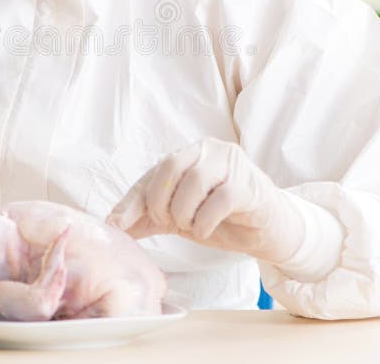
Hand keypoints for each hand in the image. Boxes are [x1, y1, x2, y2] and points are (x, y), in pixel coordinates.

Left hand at [106, 137, 309, 265]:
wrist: (268, 230)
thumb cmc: (221, 217)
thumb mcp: (179, 216)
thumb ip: (148, 217)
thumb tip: (111, 224)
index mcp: (189, 153)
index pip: (153, 172)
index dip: (133, 200)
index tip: (117, 224)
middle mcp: (209, 150)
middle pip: (170, 165)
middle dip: (159, 201)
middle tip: (165, 222)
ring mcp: (232, 164)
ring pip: (194, 181)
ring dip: (184, 213)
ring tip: (190, 226)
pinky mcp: (250, 185)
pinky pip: (220, 199)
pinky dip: (205, 221)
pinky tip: (205, 230)